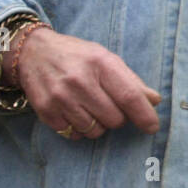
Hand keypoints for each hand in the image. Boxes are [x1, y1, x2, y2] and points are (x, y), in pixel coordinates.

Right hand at [8, 28, 161, 139]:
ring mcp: (61, 97)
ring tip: (90, 106)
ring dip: (98, 124)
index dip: (144, 115)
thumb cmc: (77, 56)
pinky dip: (79, 129)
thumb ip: (131, 80)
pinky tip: (74, 112)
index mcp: (100, 63)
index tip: (152, 127)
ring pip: (95, 131)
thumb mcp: (105, 58)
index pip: (129, 96)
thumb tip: (154, 101)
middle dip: (118, 117)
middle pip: (114, 119)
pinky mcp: (46, 111)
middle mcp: (80, 81)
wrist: (33, 52)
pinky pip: (74, 134)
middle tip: (108, 104)